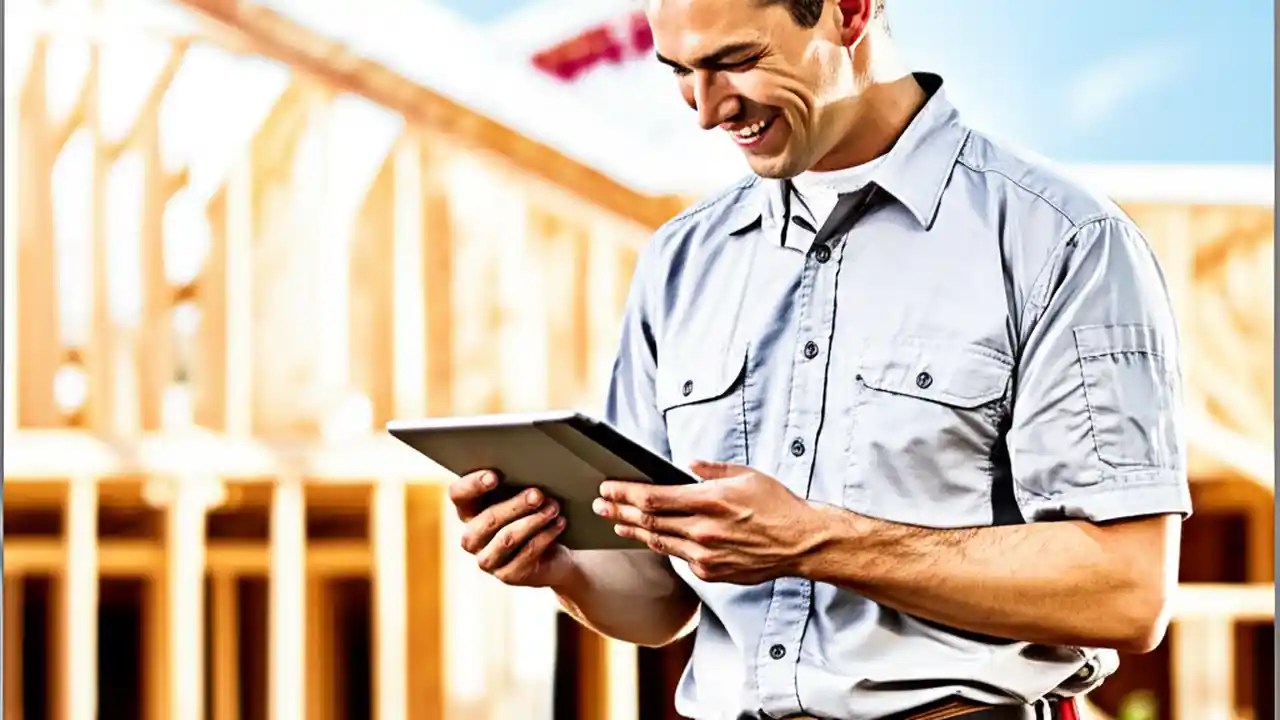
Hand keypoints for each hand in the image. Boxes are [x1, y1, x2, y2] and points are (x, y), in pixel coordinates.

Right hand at [448, 470, 575, 587]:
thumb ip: (515, 484)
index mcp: (469, 512)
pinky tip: (559, 523)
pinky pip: (526, 554)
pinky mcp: (507, 576)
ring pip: (506, 538)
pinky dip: (545, 536)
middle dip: (515, 505)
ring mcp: (488, 560)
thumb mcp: (521, 498)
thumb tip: (527, 468)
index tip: (494, 476)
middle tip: (538, 494)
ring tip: (553, 507)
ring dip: (533, 520)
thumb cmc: (533, 516)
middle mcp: (472, 538)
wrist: (555, 554)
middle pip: (486, 519)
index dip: (472, 485)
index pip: (458, 495)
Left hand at [593, 461, 824, 584]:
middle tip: (599, 505)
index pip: (654, 498)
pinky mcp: (711, 573)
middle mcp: (704, 530)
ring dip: (633, 531)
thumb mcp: (746, 475)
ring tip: (615, 522)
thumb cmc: (777, 505)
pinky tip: (651, 538)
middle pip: (648, 522)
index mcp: (710, 501)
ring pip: (659, 542)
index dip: (625, 493)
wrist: (801, 543)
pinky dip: (662, 545)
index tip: (607, 488)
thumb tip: (687, 466)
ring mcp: (706, 555)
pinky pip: (679, 557)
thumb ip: (711, 470)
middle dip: (619, 511)